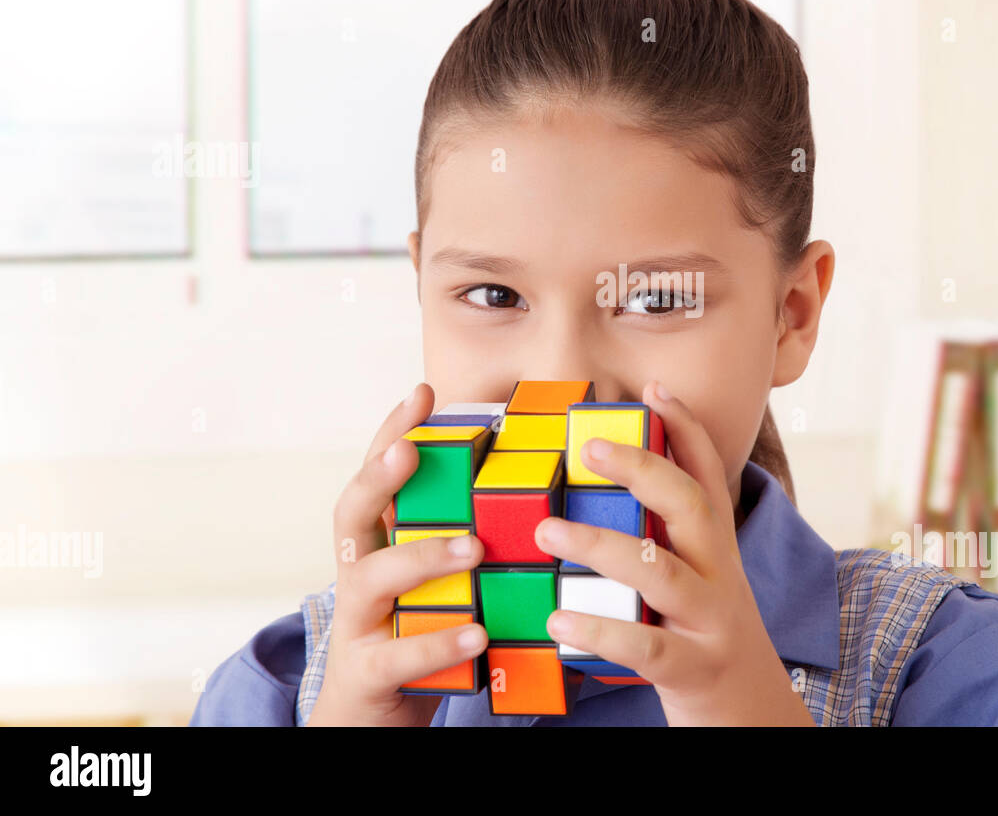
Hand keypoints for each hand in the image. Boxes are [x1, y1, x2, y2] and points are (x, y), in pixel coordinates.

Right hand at [307, 383, 488, 725]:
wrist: (370, 722)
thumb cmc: (415, 636)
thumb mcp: (438, 581)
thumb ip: (463, 539)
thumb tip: (531, 495)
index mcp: (377, 544)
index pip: (377, 477)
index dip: (394, 432)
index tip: (423, 392)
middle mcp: (357, 575)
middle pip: (350, 513)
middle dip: (378, 476)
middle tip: (411, 451)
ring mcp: (357, 625)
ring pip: (371, 578)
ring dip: (421, 558)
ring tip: (471, 547)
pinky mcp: (368, 675)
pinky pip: (398, 655)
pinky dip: (437, 644)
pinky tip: (476, 633)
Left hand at [533, 380, 814, 725]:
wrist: (750, 711)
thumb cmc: (702, 632)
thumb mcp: (694, 576)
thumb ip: (660, 535)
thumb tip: (602, 490)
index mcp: (715, 547)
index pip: (707, 476)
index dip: (686, 429)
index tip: (655, 388)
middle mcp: (719, 574)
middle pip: (692, 507)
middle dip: (645, 470)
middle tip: (592, 447)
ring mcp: (710, 621)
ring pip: (662, 573)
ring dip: (603, 545)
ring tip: (549, 529)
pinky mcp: (694, 669)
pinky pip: (646, 647)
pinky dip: (600, 630)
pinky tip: (558, 617)